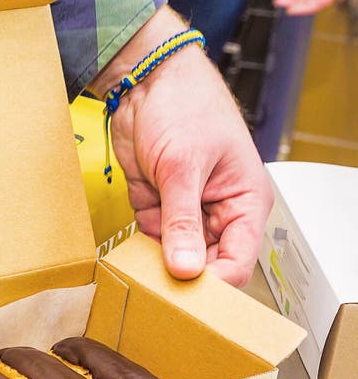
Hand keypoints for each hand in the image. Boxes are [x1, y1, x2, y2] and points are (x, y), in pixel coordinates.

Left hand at [91, 7, 272, 287]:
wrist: (146, 82)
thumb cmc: (184, 106)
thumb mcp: (182, 166)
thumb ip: (182, 222)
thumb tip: (185, 270)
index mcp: (244, 204)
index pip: (238, 263)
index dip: (215, 285)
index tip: (186, 296)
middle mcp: (220, 215)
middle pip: (206, 269)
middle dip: (183, 279)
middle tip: (157, 290)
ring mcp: (188, 216)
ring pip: (175, 261)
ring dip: (157, 264)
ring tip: (144, 259)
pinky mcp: (160, 212)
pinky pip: (151, 244)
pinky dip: (140, 245)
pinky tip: (135, 238)